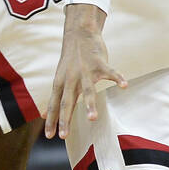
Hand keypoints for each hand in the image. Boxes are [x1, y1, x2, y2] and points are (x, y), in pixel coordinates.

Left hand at [44, 4, 126, 139]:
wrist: (79, 33)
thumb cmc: (70, 60)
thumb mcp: (59, 79)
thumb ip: (55, 98)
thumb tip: (44, 115)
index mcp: (61, 83)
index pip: (55, 105)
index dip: (52, 120)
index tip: (50, 136)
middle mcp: (71, 78)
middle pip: (67, 101)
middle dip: (65, 118)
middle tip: (64, 136)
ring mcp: (85, 71)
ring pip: (88, 89)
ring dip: (90, 103)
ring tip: (92, 118)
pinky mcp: (99, 63)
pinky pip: (110, 72)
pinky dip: (117, 78)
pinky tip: (124, 85)